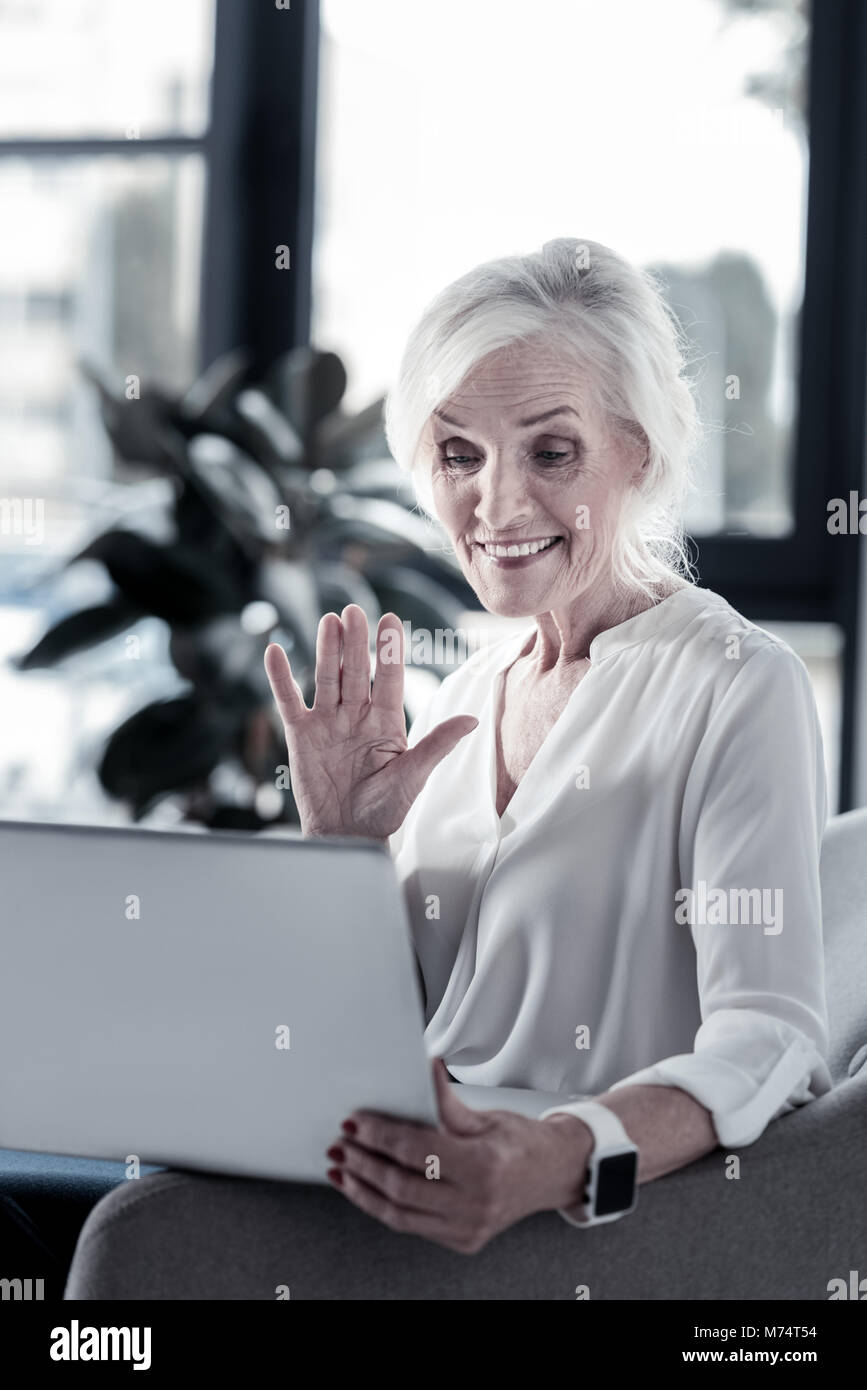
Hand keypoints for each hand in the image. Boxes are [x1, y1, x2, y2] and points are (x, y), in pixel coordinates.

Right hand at [264, 605, 477, 839]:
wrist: (347, 836)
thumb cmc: (385, 810)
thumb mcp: (414, 777)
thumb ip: (437, 745)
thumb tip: (472, 720)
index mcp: (386, 722)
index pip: (388, 679)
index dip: (389, 651)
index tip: (390, 620)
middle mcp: (357, 715)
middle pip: (356, 671)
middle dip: (356, 642)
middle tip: (354, 611)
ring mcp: (328, 722)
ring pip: (326, 678)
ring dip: (326, 650)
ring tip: (328, 621)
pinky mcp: (300, 734)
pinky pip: (289, 700)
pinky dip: (280, 678)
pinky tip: (275, 652)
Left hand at [324, 1059, 592, 1253]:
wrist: (553, 1172)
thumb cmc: (522, 1142)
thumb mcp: (486, 1115)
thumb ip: (446, 1101)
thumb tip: (422, 1069)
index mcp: (483, 1166)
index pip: (415, 1150)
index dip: (378, 1136)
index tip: (355, 1122)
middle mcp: (476, 1203)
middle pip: (401, 1186)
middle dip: (363, 1163)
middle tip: (341, 1145)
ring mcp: (468, 1228)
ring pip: (399, 1214)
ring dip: (363, 1191)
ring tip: (342, 1170)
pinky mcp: (462, 1240)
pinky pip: (411, 1226)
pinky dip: (383, 1207)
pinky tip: (366, 1190)